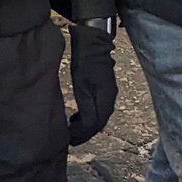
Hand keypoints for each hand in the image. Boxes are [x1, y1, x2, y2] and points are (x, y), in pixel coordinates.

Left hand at [66, 24, 117, 145]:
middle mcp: (110, 98)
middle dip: (85, 133)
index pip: (96, 125)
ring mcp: (108, 92)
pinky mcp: (103, 86)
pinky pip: (97, 107)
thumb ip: (86, 108)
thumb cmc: (85, 62)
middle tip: (70, 139)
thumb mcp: (83, 86)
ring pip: (98, 115)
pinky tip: (77, 116)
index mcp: (106, 99)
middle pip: (99, 122)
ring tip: (72, 129)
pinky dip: (87, 115)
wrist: (92, 41)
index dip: (83, 135)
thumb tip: (86, 127)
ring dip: (86, 125)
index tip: (70, 140)